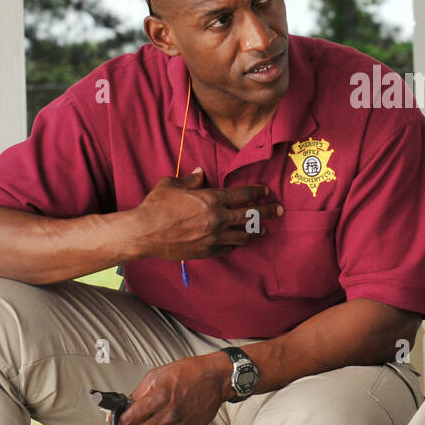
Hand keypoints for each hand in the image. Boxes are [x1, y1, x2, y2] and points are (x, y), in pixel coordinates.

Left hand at [118, 353, 233, 424]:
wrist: (217, 379)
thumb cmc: (189, 372)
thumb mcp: (158, 374)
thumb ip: (139, 392)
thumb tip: (126, 406)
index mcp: (160, 398)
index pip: (128, 421)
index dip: (119, 419)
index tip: (118, 417)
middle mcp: (169, 416)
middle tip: (130, 419)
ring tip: (159, 411)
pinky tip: (173, 415)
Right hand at [134, 168, 282, 260]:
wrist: (144, 233)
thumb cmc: (156, 206)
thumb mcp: (172, 184)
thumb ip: (190, 179)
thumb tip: (200, 173)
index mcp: (211, 199)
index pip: (242, 195)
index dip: (257, 192)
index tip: (266, 192)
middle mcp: (217, 218)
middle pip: (251, 215)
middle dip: (268, 212)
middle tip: (279, 210)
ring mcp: (214, 237)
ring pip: (244, 235)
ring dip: (255, 231)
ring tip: (263, 229)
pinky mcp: (207, 251)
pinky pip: (230, 248)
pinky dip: (237, 244)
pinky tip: (240, 241)